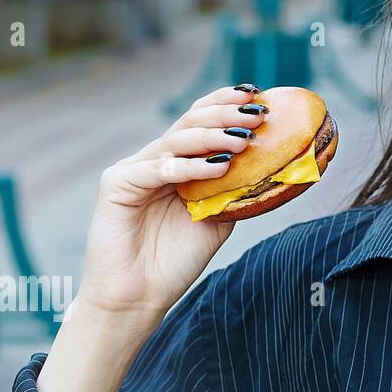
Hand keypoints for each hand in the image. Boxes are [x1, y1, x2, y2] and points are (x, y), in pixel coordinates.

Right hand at [78, 84, 268, 321]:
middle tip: (257, 114)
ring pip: (176, 139)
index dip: (226, 102)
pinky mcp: (115, 184)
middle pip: (190, 122)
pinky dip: (190, 166)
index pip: (201, 120)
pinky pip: (157, 168)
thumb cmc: (177, 259)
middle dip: (226, 114)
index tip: (257, 95)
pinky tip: (218, 167)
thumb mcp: (218, 217)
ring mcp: (133, 169)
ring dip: (214, 136)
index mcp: (178, 162)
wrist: (140, 297)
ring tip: (244, 140)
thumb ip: (237, 189)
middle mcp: (155, 159)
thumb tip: (275, 164)